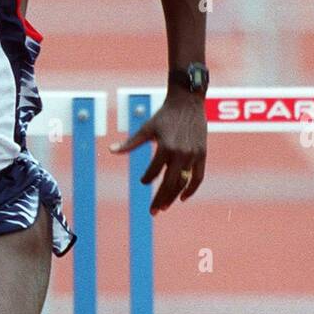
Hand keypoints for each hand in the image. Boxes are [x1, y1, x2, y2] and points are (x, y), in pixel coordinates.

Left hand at [110, 87, 206, 214]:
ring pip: (183, 183)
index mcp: (165, 147)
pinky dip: (191, 189)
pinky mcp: (202, 154)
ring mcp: (193, 155)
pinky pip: (198, 177)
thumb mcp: (146, 128)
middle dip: (160, 199)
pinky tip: (182, 198)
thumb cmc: (164, 115)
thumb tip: (111, 150)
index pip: (154, 172)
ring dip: (173, 197)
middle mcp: (180, 153)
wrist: (187, 102)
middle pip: (169, 183)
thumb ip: (131, 143)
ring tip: (164, 207)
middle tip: (153, 211)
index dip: (147, 178)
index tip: (143, 181)